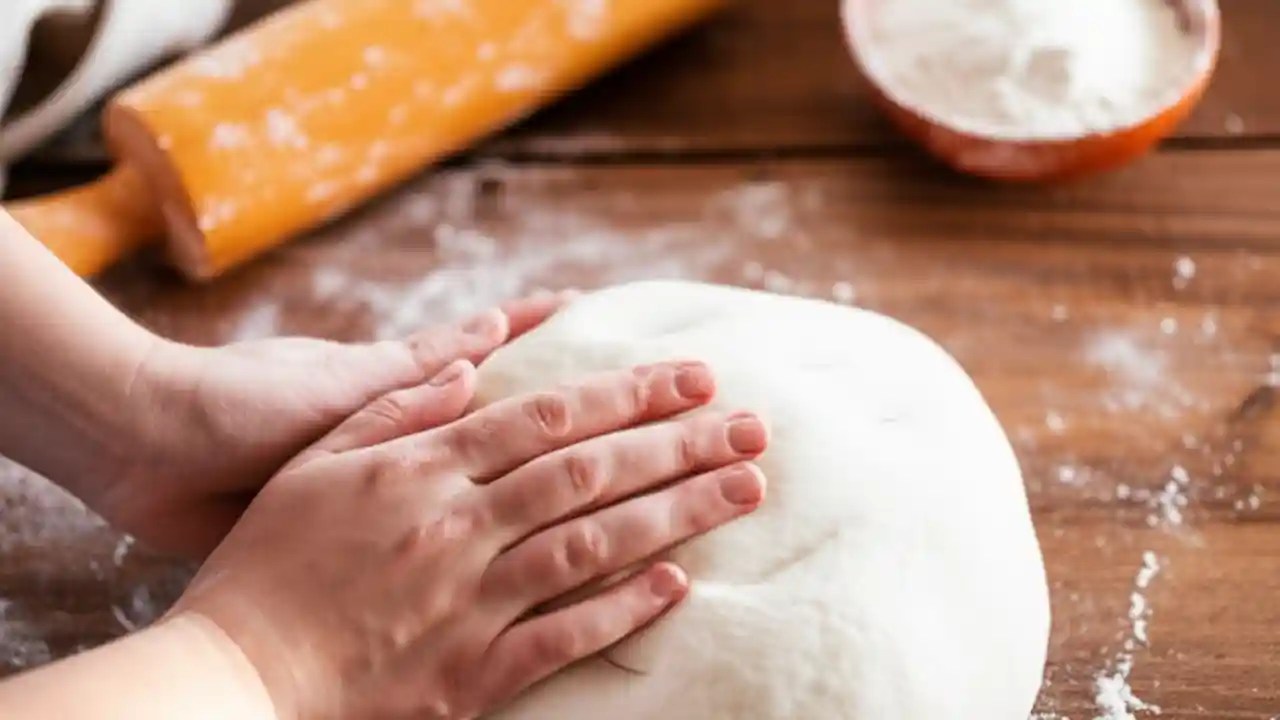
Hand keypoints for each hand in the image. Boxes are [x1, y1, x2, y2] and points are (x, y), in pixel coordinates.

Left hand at [97, 293, 571, 557]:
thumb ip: (414, 375)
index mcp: (392, 385)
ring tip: (564, 480)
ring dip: (503, 475)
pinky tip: (486, 547)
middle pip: (481, 414)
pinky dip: (448, 529)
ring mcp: (369, 477)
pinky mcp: (340, 523)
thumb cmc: (242, 400)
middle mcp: (392, 430)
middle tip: (598, 398)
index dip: (533, 328)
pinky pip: (406, 529)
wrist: (152, 454)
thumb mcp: (340, 384)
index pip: (482, 351)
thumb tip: (494, 335)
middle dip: (537, 404)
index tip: (587, 305)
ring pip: (453, 477)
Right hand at [172, 360, 768, 719]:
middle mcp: (458, 528)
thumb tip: (472, 365)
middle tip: (753, 425)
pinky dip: (624, 610)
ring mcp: (470, 602)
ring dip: (677, 513)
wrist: (234, 678)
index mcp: (422, 470)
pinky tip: (679, 583)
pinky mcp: (472, 673)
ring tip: (745, 489)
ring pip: (593, 545)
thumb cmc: (266, 567)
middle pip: (590, 472)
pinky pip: (564, 638)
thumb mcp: (315, 465)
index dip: (631, 393)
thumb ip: (395, 410)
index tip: (695, 377)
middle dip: (679, 443)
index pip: (549, 417)